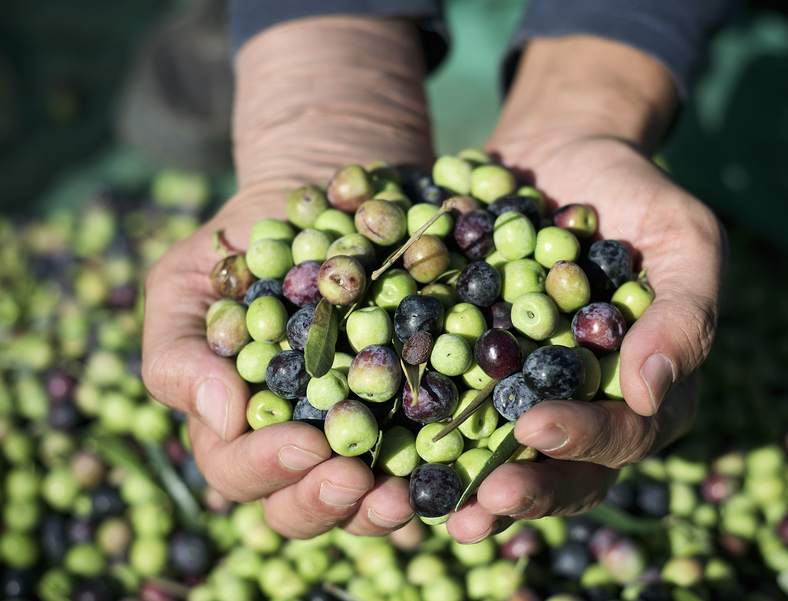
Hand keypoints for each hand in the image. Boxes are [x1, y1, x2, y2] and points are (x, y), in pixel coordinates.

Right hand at [142, 190, 415, 537]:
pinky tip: (449, 460)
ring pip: (364, 499)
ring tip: (401, 492)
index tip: (304, 443)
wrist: (318, 194)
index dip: (266, 468)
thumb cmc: (240, 242)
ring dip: (381, 507)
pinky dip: (436, 468)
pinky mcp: (414, 404)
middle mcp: (301, 437)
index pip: (238, 469)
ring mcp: (361, 428)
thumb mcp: (186, 281)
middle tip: (353, 479)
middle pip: (302, 504)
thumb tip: (222, 417)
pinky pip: (426, 454)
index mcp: (241, 422)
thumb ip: (179, 351)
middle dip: (324, 502)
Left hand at [446, 37, 725, 542]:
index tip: (537, 429)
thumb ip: (684, 314)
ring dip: (470, 486)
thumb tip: (651, 394)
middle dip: (526, 487)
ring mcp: (528, 390)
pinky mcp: (476, 368)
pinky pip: (452, 405)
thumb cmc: (636, 196)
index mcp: (644, 389)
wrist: (562, 156)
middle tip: (484, 499)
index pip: (625, 433)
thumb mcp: (682, 239)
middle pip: (564, 466)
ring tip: (432, 508)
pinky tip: (387, 448)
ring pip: (505, 454)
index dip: (584, 441)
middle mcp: (586, 404)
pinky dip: (422, 431)